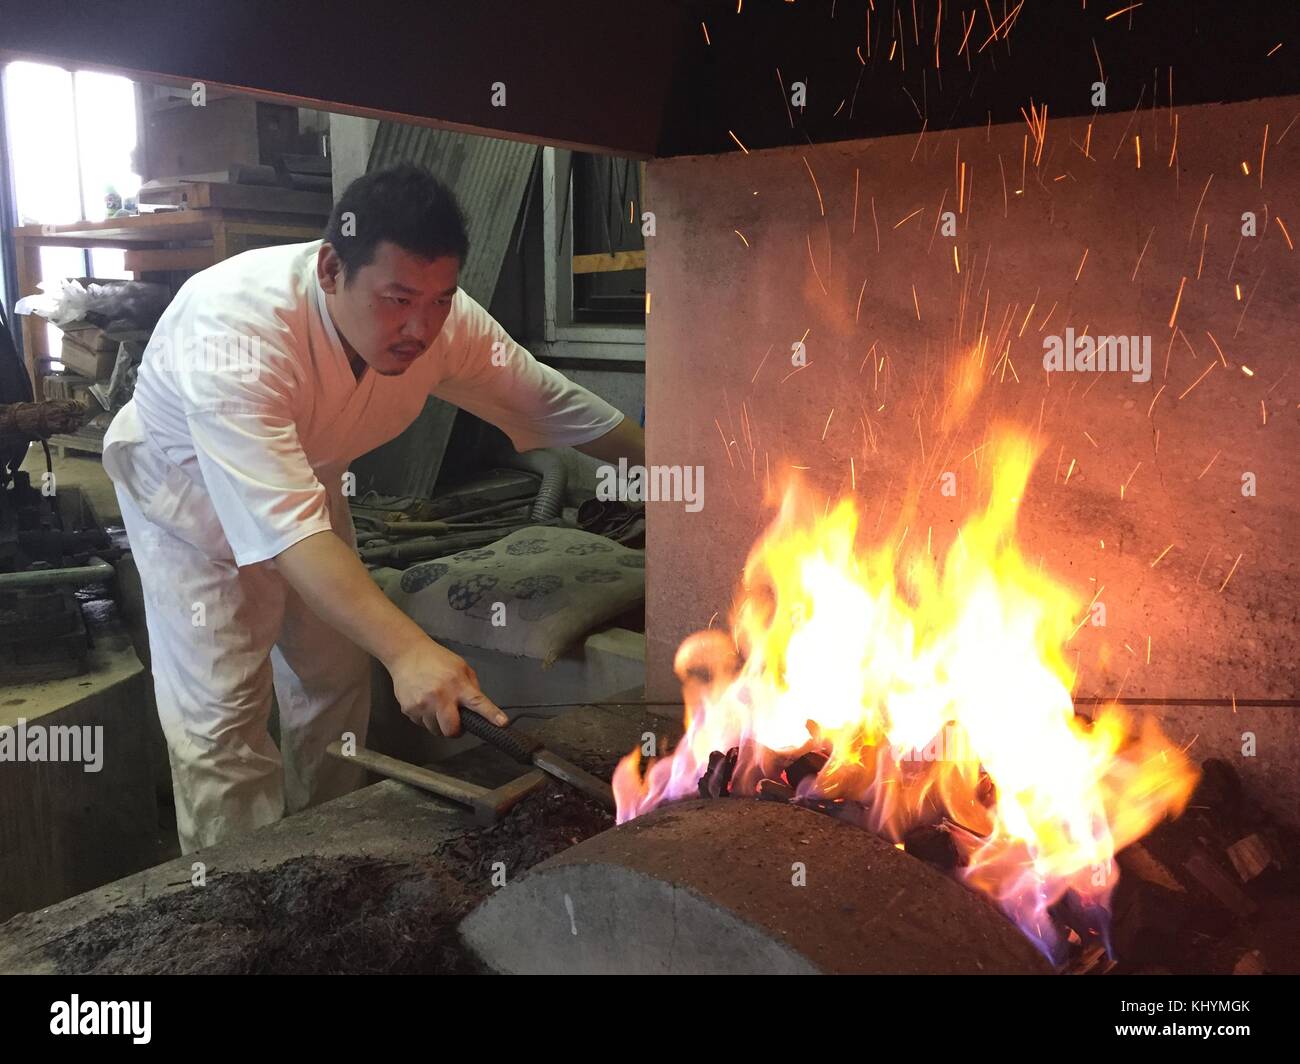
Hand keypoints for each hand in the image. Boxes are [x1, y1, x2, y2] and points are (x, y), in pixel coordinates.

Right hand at [388, 639, 507, 736]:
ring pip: (435, 730)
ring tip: (436, 706)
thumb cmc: (436, 659)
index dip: (491, 714)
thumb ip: (472, 687)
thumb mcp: (461, 667)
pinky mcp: (409, 709)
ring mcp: (423, 704)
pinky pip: (422, 725)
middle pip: (451, 729)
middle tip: (455, 721)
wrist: (407, 654)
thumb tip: (479, 709)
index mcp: (458, 684)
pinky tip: (424, 702)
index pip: (478, 702)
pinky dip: (425, 718)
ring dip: (439, 724)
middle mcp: (440, 695)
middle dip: (455, 730)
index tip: (502, 723)